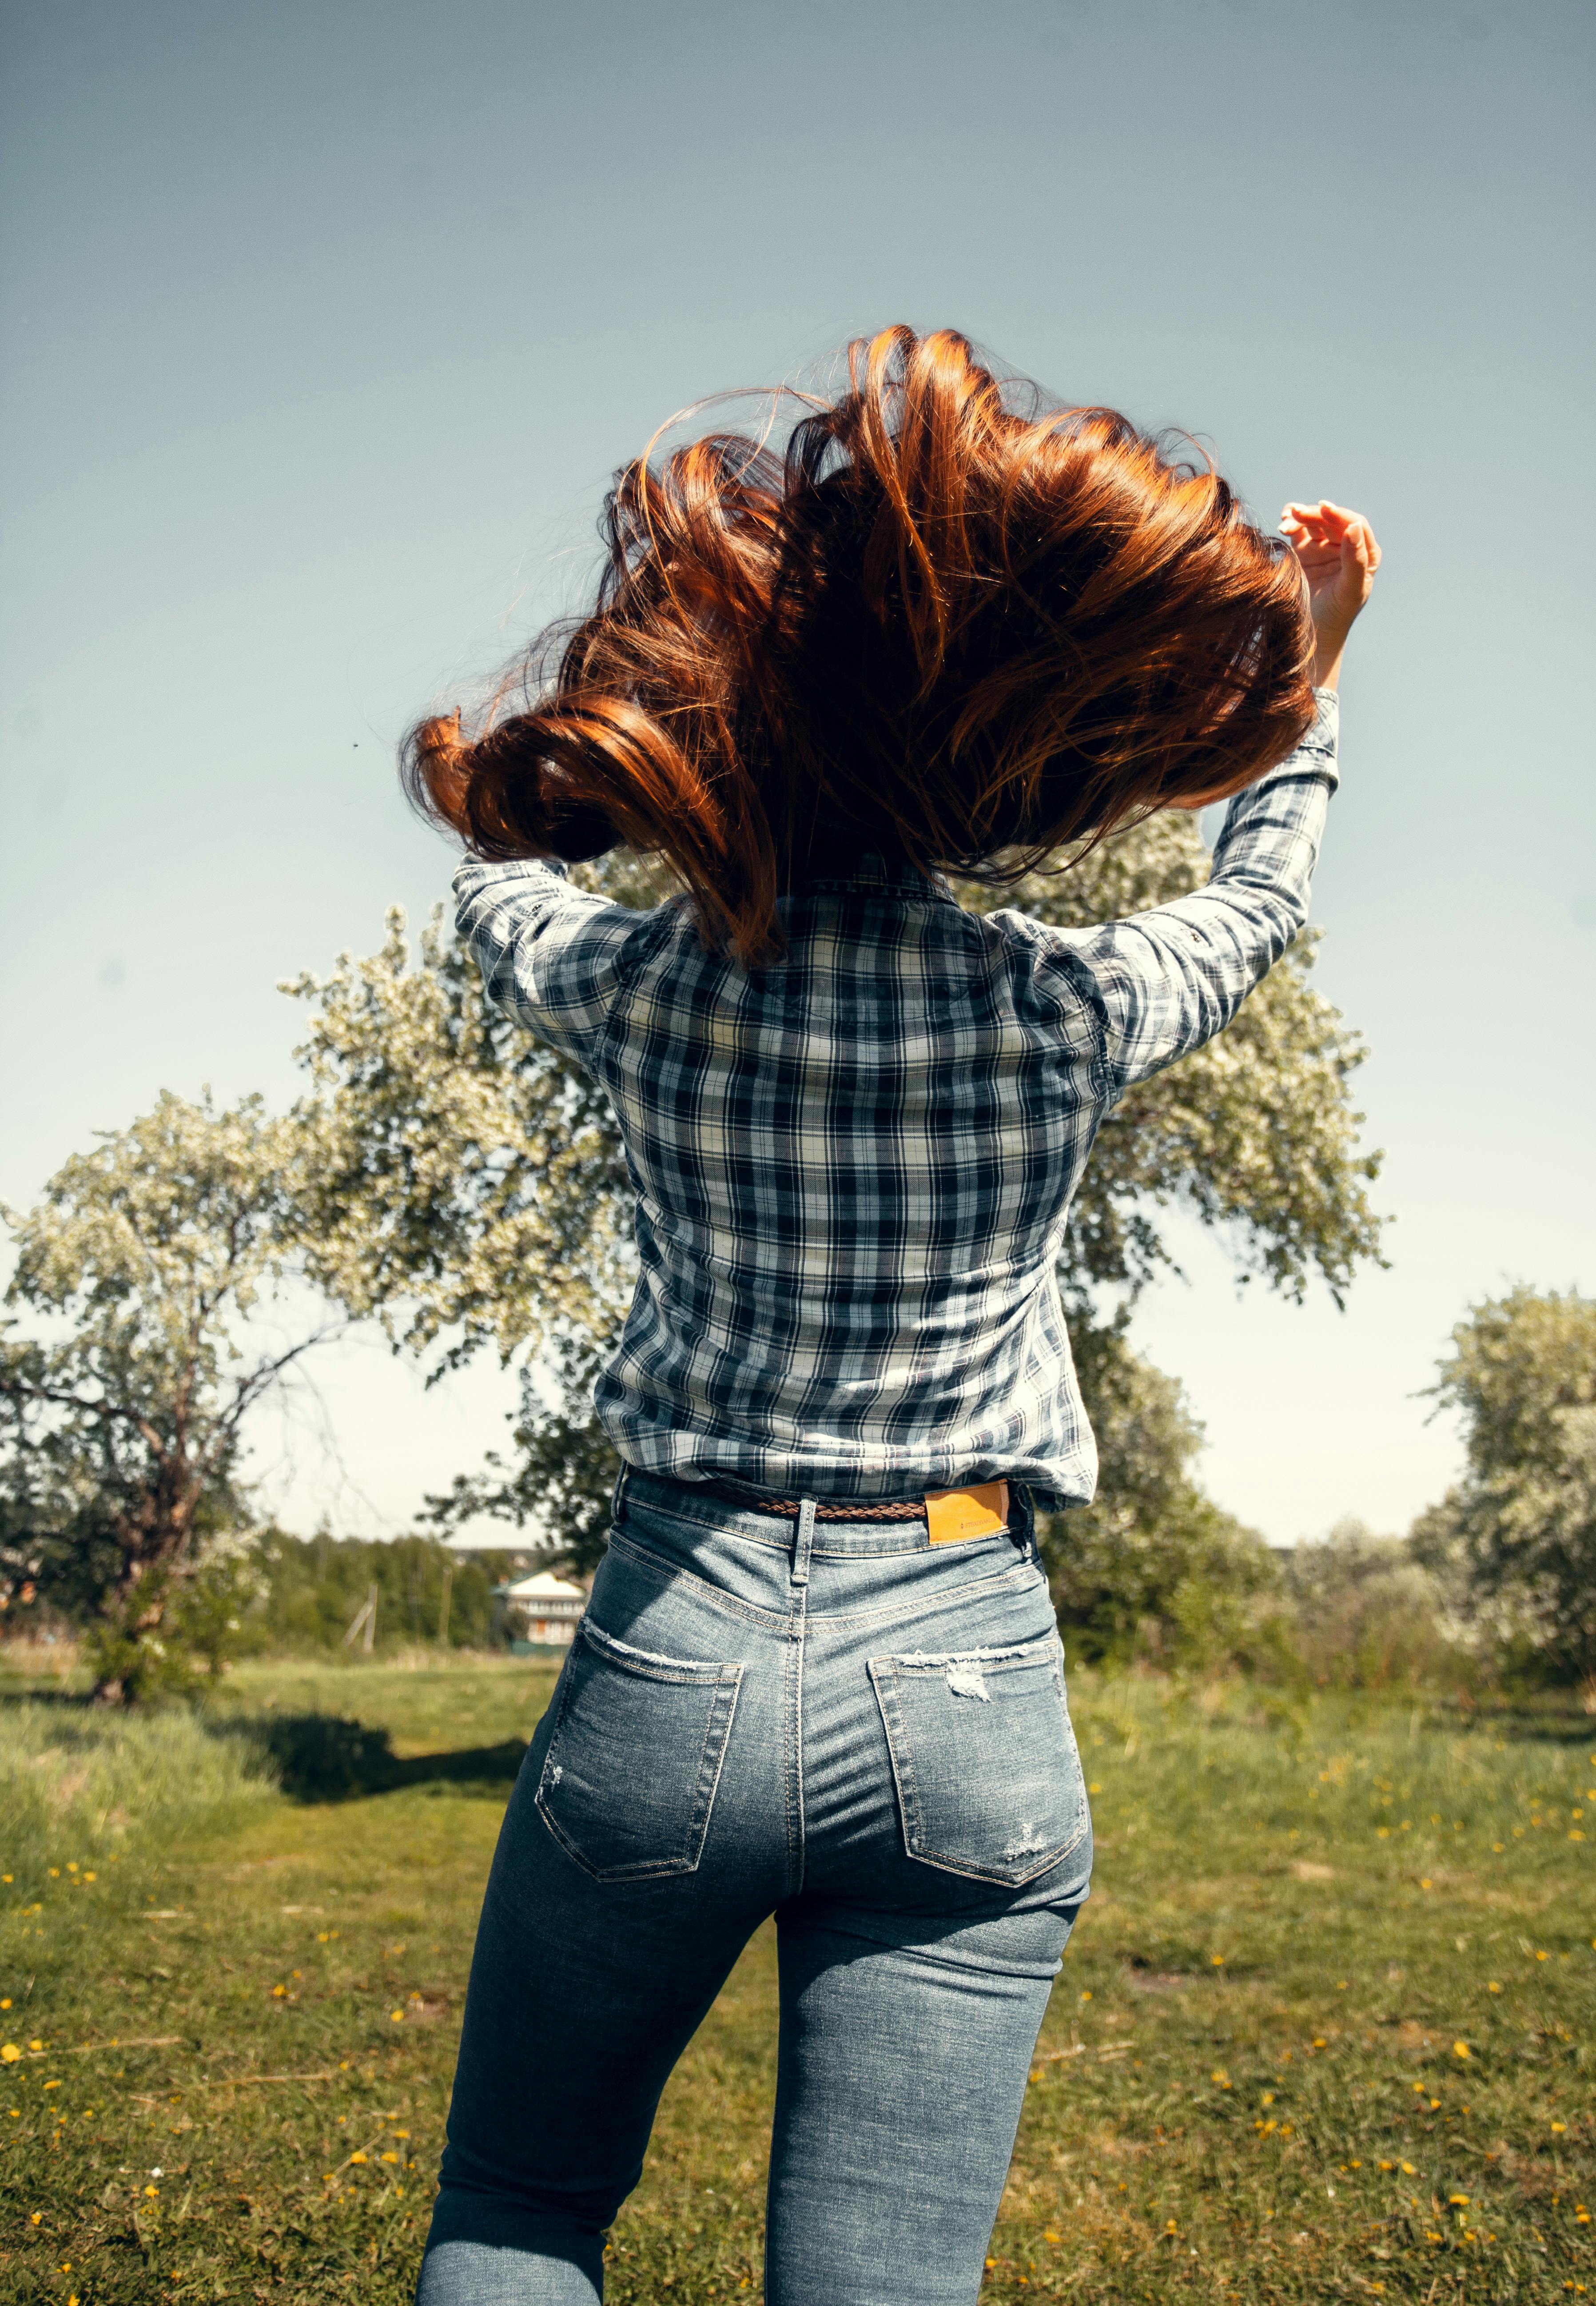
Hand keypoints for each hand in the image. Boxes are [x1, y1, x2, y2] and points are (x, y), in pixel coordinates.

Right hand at [1280, 500, 1380, 689]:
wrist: (1310, 635)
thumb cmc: (1336, 616)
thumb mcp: (1350, 590)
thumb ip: (1355, 560)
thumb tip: (1353, 526)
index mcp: (1365, 555)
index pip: (1355, 525)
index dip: (1340, 515)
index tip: (1324, 508)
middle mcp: (1345, 548)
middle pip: (1332, 521)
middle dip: (1315, 514)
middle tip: (1296, 514)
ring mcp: (1324, 549)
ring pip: (1314, 522)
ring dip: (1301, 516)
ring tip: (1286, 520)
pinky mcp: (1304, 552)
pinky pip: (1299, 530)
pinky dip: (1291, 523)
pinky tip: (1283, 523)